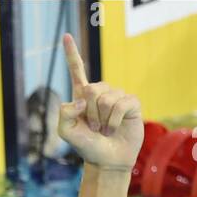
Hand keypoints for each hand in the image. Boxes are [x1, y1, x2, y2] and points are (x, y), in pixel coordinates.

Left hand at [57, 33, 143, 171]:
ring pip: (106, 98)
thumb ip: (65, 114)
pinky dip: (115, 120)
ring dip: (102, 119)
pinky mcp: (132, 104)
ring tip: (104, 130)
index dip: (71, 53)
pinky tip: (114, 129)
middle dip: (89, 113)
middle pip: (91, 89)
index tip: (66, 36)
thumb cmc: (86, 145)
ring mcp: (117, 96)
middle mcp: (100, 92)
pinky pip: (121, 104)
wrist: (106, 160)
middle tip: (93, 128)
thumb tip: (83, 98)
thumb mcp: (66, 132)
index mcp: (82, 95)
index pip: (77, 70)